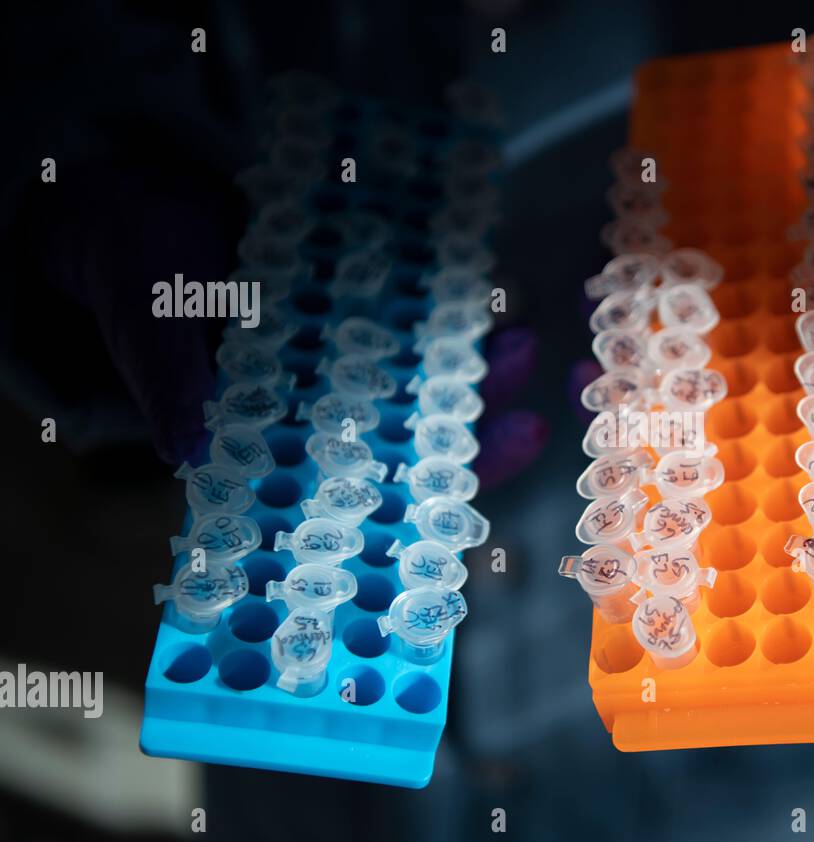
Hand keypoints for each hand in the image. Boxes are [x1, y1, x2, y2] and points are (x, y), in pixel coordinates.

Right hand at [32, 164, 547, 484]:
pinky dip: (452, 307)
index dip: (407, 507)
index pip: (350, 492)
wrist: (137, 206)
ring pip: (425, 380)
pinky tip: (489, 295)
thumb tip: (184, 446)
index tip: (460, 505)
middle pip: (408, 442)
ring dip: (478, 372)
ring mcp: (346, 355)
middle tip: (527, 424)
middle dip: (471, 441)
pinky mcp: (360, 299)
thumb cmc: (130, 278)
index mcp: (271, 440)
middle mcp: (319, 408)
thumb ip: (167, 381)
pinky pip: (415, 312)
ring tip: (521, 345)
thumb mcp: (145, 325)